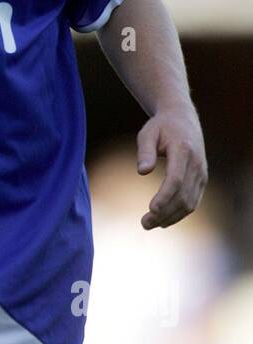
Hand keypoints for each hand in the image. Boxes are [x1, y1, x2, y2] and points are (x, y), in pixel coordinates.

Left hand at [137, 107, 207, 229]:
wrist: (183, 119)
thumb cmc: (161, 127)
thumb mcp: (147, 133)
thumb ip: (145, 151)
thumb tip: (142, 171)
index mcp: (183, 150)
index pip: (176, 179)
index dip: (165, 196)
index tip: (151, 209)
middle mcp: (196, 164)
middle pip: (183, 195)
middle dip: (164, 212)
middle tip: (144, 223)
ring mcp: (201, 173)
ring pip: (189, 202)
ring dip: (171, 217)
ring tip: (149, 224)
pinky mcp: (202, 180)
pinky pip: (193, 201)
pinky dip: (179, 213)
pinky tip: (163, 220)